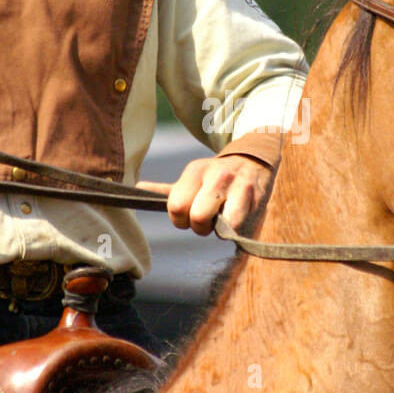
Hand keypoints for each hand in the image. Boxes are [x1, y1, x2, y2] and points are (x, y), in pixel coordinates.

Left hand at [145, 154, 271, 235]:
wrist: (253, 162)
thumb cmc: (216, 179)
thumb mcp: (192, 180)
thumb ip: (167, 189)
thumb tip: (137, 188)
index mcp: (194, 171)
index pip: (176, 206)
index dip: (180, 220)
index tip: (188, 218)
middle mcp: (215, 175)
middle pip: (197, 216)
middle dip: (200, 227)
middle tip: (206, 222)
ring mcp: (237, 185)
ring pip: (222, 224)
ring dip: (220, 230)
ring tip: (223, 221)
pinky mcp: (256, 196)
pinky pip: (240, 225)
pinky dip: (236, 230)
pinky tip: (237, 218)